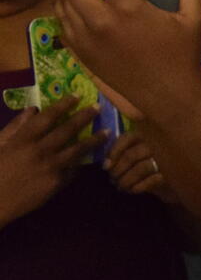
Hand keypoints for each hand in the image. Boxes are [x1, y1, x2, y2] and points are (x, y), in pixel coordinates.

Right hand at [0, 99, 96, 226]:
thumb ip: (14, 127)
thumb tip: (32, 110)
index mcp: (22, 140)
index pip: (47, 117)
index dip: (63, 105)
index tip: (76, 96)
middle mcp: (40, 151)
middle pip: (67, 130)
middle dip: (84, 116)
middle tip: (98, 107)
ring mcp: (50, 168)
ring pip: (77, 150)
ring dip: (94, 140)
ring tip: (107, 132)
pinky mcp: (56, 183)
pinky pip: (73, 170)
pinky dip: (82, 162)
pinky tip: (91, 157)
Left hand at [49, 0, 200, 121]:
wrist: (166, 96)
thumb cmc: (182, 55)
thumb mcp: (194, 17)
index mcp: (128, 7)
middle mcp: (100, 20)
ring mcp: (87, 39)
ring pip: (61, 4)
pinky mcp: (81, 54)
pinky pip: (61, 24)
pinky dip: (59, 9)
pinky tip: (63, 3)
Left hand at [103, 131, 167, 195]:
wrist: (177, 180)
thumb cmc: (152, 167)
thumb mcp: (138, 156)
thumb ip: (123, 154)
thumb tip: (106, 164)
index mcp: (147, 135)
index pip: (127, 138)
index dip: (114, 151)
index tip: (106, 166)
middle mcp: (157, 144)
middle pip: (131, 155)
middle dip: (118, 169)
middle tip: (112, 179)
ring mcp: (166, 159)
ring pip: (140, 169)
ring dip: (126, 180)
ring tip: (121, 187)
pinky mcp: (172, 174)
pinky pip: (152, 181)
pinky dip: (138, 187)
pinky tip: (132, 190)